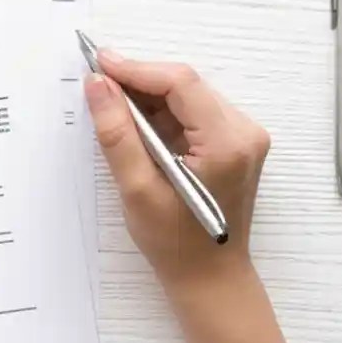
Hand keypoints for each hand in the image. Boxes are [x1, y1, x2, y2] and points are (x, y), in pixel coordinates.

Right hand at [83, 51, 269, 293]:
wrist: (211, 279)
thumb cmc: (175, 244)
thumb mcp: (137, 189)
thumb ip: (117, 133)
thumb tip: (97, 84)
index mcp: (227, 143)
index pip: (181, 83)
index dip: (136, 69)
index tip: (98, 64)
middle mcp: (244, 132)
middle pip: (185, 85)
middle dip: (139, 81)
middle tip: (97, 83)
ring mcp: (243, 137)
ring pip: (187, 95)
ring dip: (148, 96)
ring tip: (110, 104)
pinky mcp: (234, 143)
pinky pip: (192, 112)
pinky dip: (161, 112)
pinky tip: (135, 123)